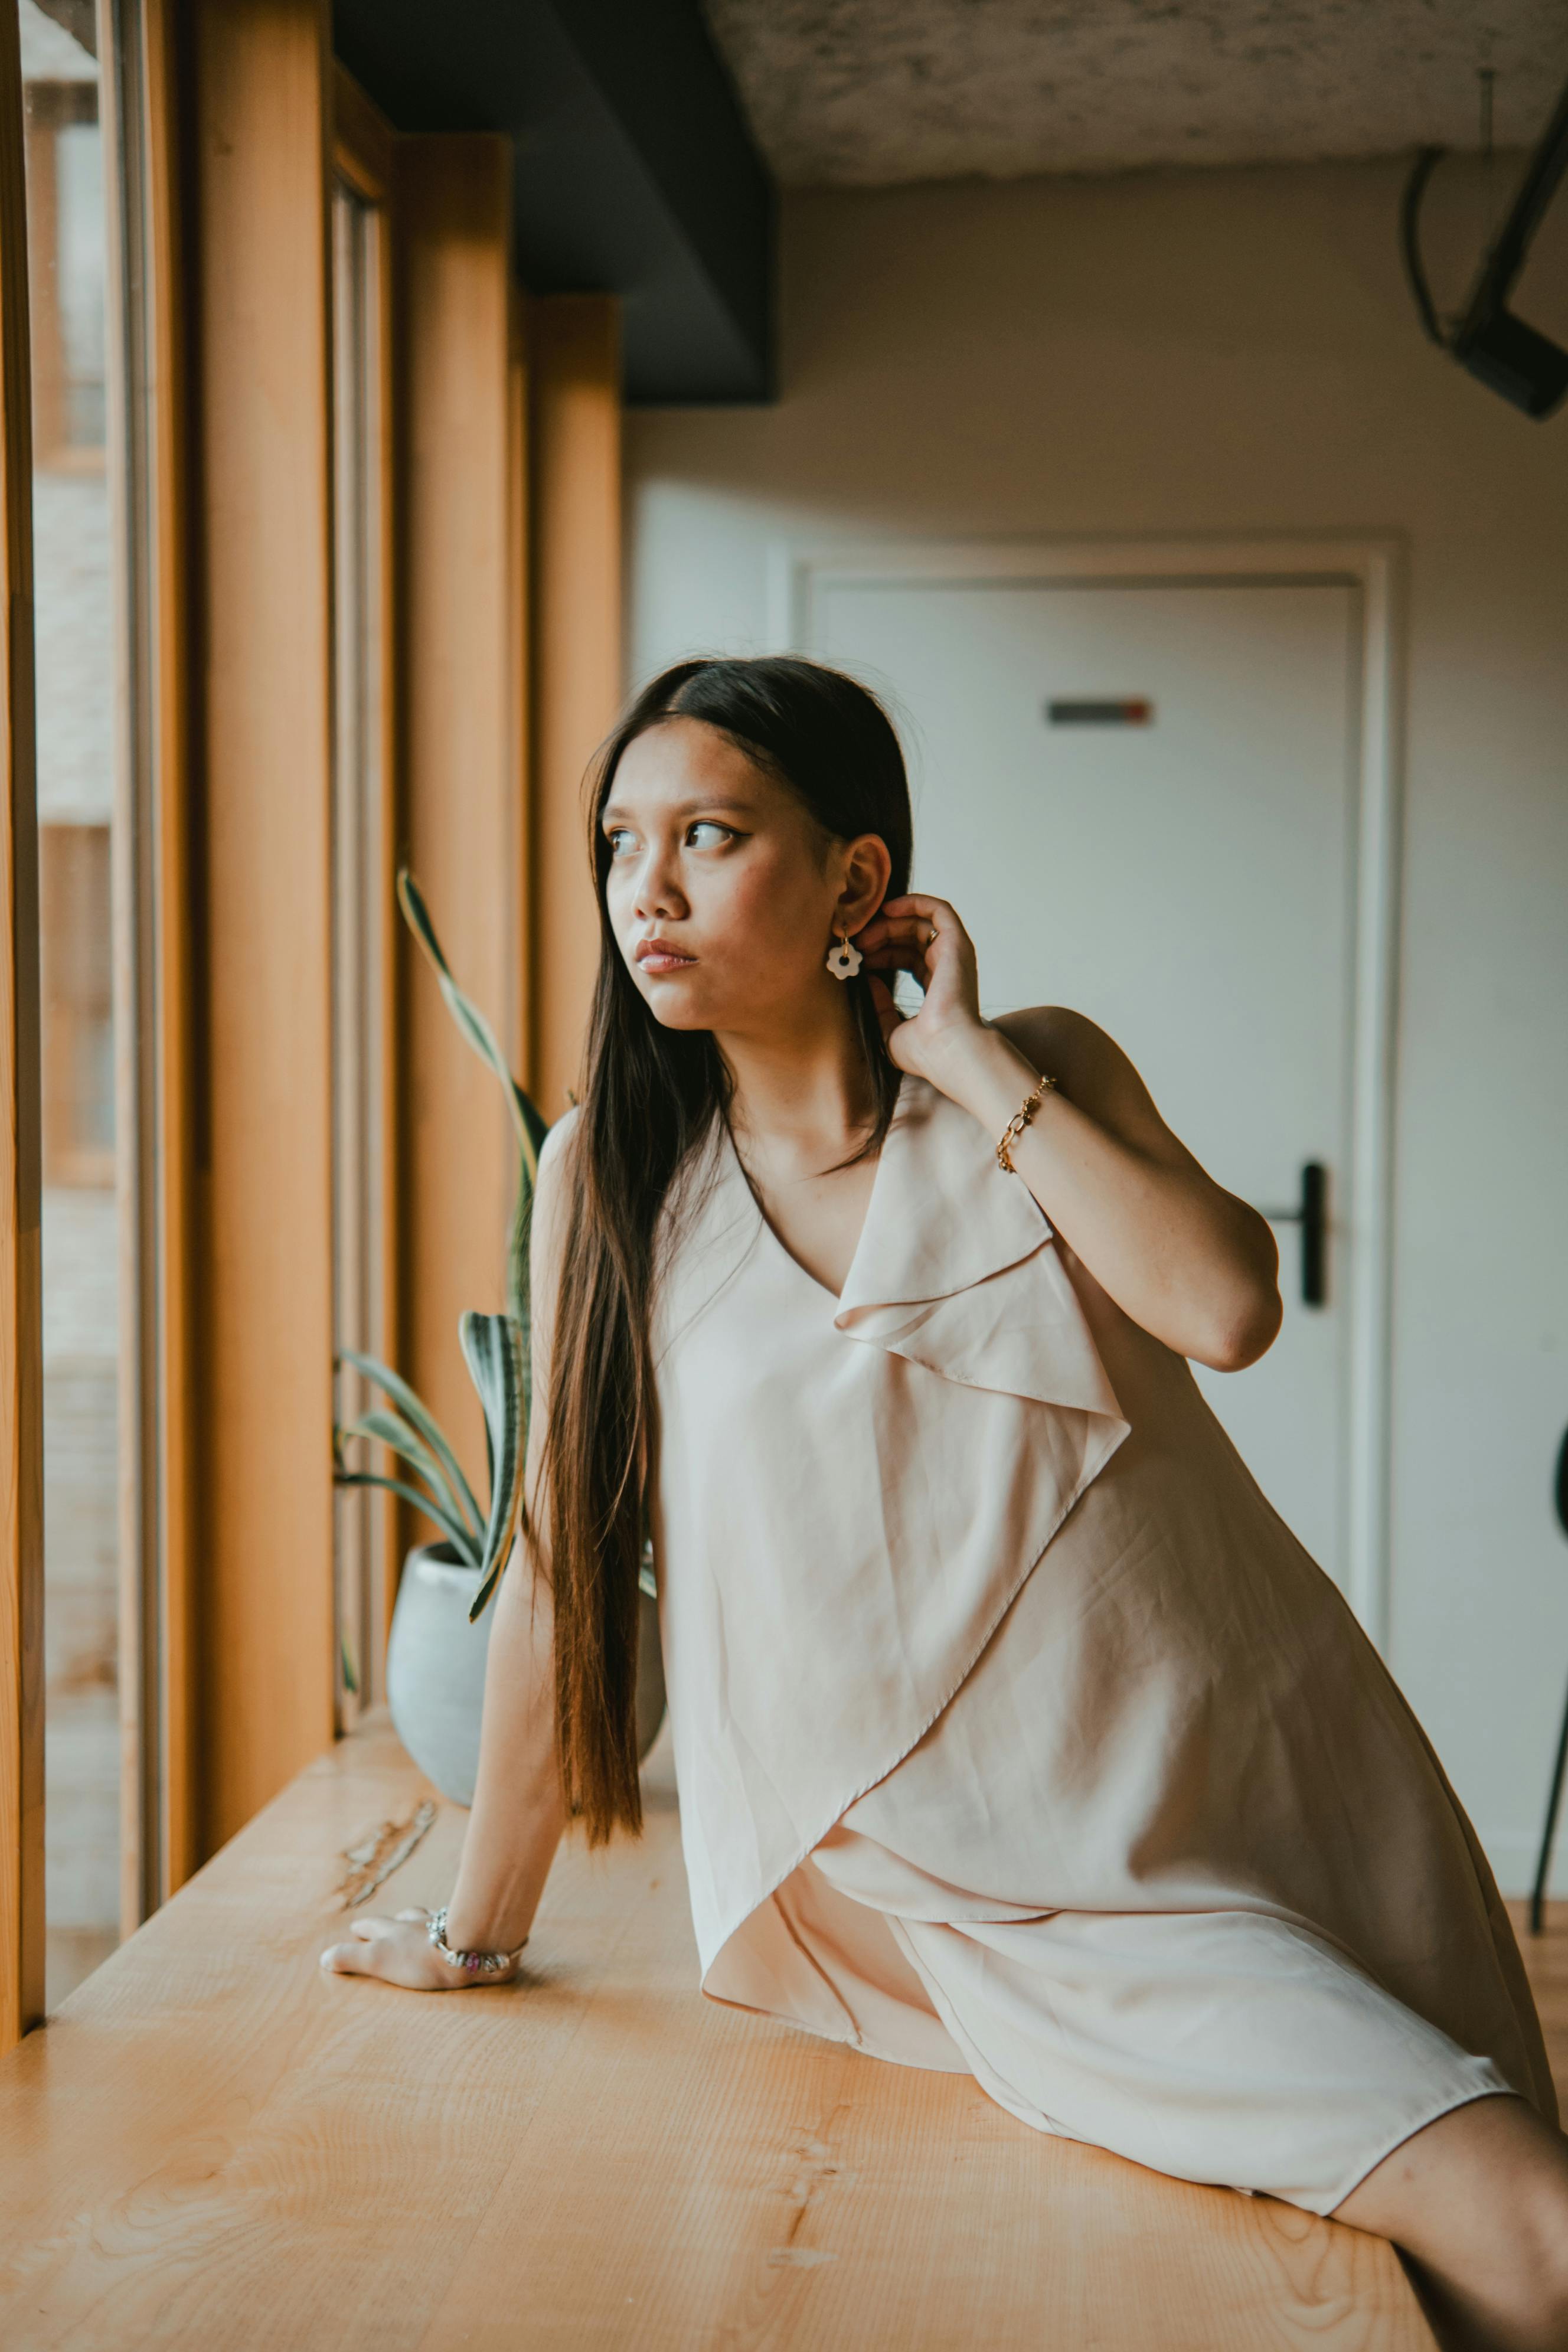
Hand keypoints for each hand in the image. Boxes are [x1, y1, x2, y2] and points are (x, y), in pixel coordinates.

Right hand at [319, 1906, 519, 1991]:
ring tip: (417, 1923)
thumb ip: (351, 1957)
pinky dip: (451, 1926)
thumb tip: (323, 1957)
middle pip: (401, 1917)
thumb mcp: (378, 1959)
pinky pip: (457, 1925)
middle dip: (390, 1921)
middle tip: (383, 1922)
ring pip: (429, 1917)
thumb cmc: (421, 1957)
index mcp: (395, 1931)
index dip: (363, 1928)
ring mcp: (445, 1924)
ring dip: (419, 1920)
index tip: (355, 1928)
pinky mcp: (469, 1932)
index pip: (373, 1926)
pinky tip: (455, 1932)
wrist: (471, 1947)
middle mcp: (418, 1923)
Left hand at [854, 893, 990, 1092]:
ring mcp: (953, 955)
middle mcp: (947, 968)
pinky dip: (914, 903)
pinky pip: (939, 910)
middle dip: (881, 935)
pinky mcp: (956, 944)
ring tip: (864, 934)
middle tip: (856, 943)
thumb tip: (868, 980)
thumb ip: (879, 1006)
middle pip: (911, 937)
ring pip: (920, 922)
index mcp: (937, 987)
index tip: (858, 957)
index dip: (881, 952)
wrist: (946, 1051)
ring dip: (889, 922)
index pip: (907, 958)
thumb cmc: (924, 1051)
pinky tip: (887, 909)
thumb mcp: (889, 1030)